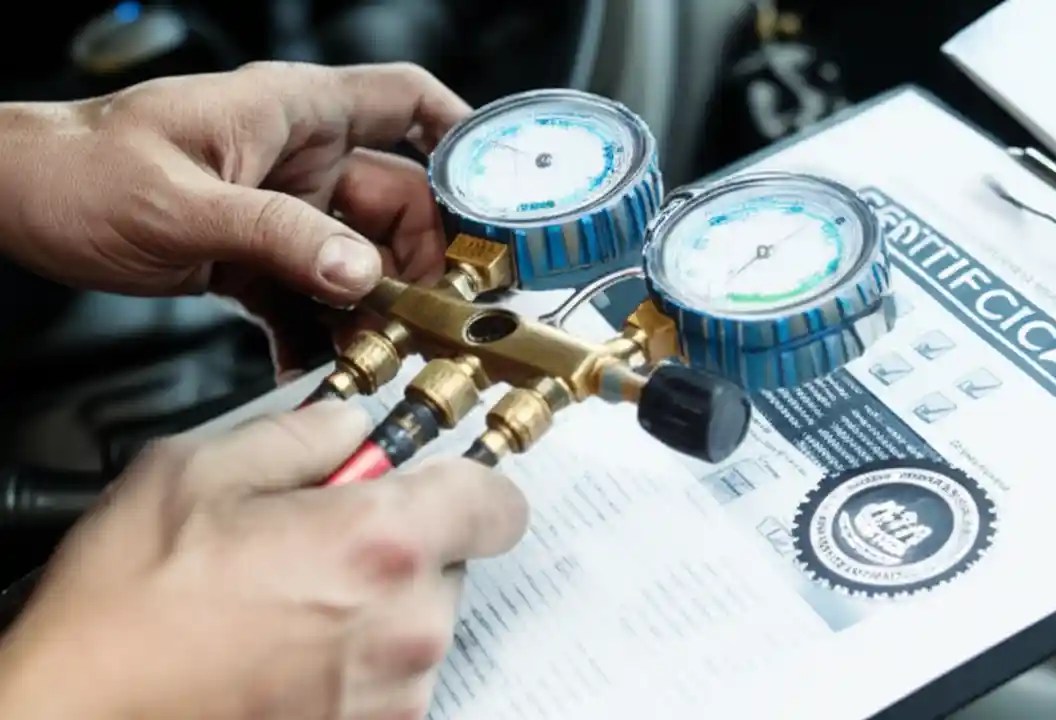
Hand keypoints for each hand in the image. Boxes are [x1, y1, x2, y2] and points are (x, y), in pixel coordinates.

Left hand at [0, 61, 469, 376]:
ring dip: (373, 305)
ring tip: (377, 349)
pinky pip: (312, 293)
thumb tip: (357, 269)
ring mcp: (279, 208)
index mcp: (289, 113)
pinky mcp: (256, 255)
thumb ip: (277, 236)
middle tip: (429, 309)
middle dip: (420, 258)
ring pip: (358, 256)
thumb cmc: (79, 172)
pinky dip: (321, 330)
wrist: (18, 206)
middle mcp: (295, 158)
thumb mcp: (182, 203)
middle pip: (398, 199)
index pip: (404, 101)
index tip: (497, 186)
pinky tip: (321, 362)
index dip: (462, 135)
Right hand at [0, 402, 527, 718]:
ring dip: (374, 604)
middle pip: (450, 560)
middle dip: (397, 543)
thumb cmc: (126, 611)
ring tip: (285, 602)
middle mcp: (406, 626)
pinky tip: (283, 647)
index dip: (467, 482)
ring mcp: (393, 693)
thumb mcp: (198, 472)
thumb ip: (300, 433)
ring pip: (419, 620)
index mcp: (380, 544)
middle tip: (317, 542)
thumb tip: (351, 425)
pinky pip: (392, 676)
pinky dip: (356, 659)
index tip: (437, 482)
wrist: (79, 717)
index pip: (497, 501)